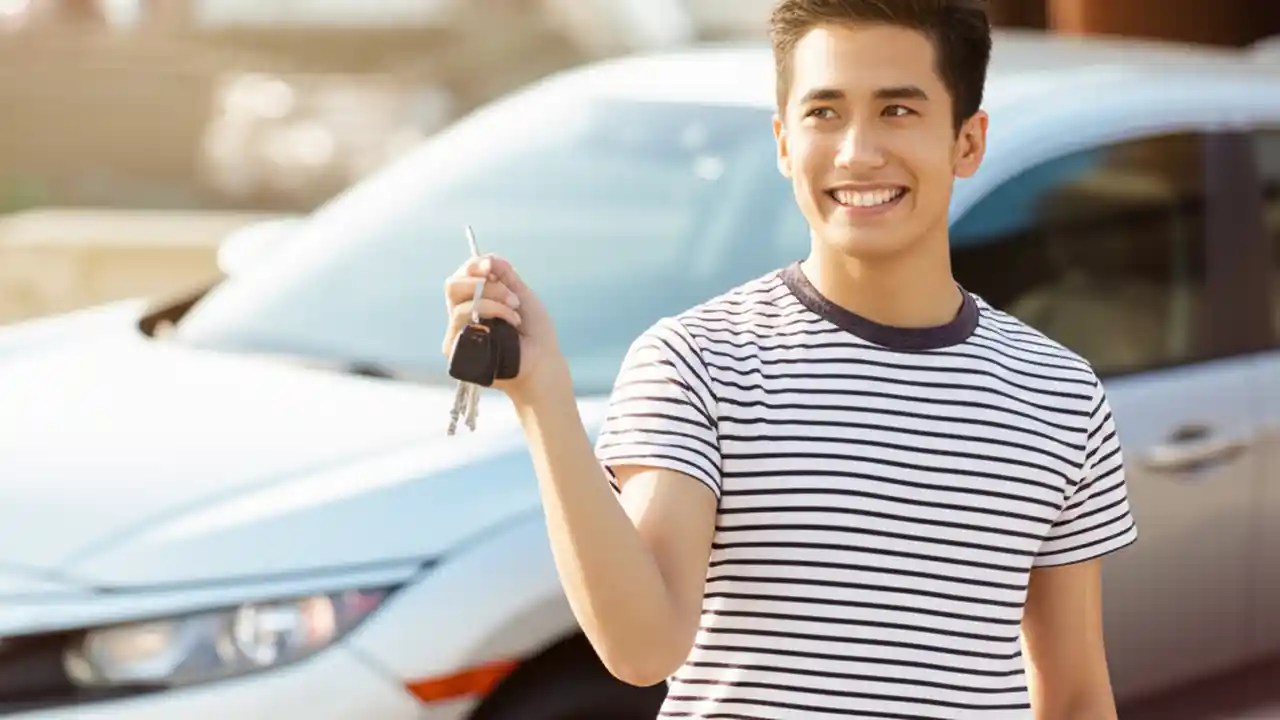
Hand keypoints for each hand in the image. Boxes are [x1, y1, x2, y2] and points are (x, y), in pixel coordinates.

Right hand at [442, 254, 564, 402]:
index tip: (492, 266)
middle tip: (511, 296)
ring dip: (493, 302)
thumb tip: (489, 258)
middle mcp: (462, 316)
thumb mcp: (522, 296)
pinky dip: (491, 315)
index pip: (461, 276)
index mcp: (475, 301)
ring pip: (460, 303)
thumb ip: (505, 276)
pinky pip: (463, 320)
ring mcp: (458, 333)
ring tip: (515, 315)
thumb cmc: (534, 333)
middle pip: (452, 285)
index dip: (473, 266)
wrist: (542, 362)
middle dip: (485, 285)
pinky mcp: (456, 349)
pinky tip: (511, 327)